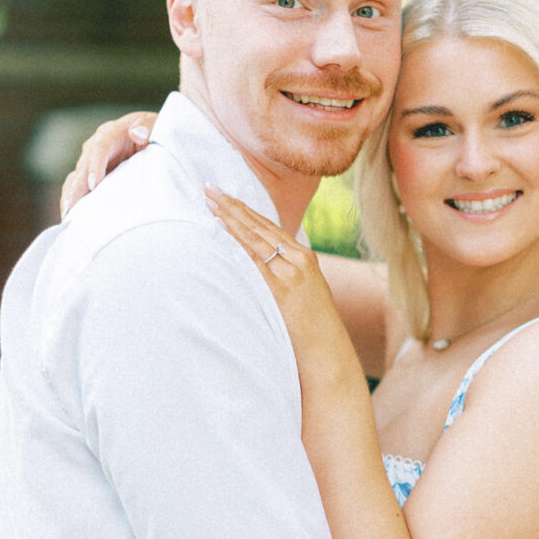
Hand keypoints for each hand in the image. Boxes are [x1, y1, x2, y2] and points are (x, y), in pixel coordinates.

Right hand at [59, 111, 154, 218]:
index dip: (95, 166)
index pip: (99, 148)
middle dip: (77, 188)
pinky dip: (73, 202)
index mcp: (111, 133)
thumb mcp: (156, 125)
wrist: (150, 138)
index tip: (93, 185)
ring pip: (75, 179)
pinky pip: (77, 189)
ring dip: (71, 198)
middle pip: (83, 167)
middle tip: (72, 208)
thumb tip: (137, 133)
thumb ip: (148, 126)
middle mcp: (96, 147)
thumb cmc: (154, 132)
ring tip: (68, 218)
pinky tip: (70, 220)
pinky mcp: (91, 176)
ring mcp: (91, 162)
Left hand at [204, 187, 353, 379]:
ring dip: (230, 217)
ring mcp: (292, 271)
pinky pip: (254, 258)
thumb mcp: (303, 295)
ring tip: (210, 202)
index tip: (227, 197)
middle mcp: (299, 258)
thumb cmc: (312, 328)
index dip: (246, 210)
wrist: (328, 351)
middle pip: (260, 225)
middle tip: (210, 188)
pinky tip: (221, 228)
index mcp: (304, 257)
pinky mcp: (282, 286)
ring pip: (255, 236)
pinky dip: (236, 240)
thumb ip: (284, 278)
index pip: (269, 227)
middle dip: (233, 205)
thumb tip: (260, 272)